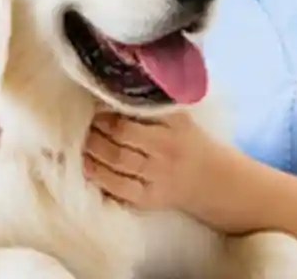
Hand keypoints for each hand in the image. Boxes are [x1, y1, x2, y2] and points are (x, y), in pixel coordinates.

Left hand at [82, 111, 217, 213]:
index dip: (106, 117)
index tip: (95, 111)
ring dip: (93, 153)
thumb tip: (112, 95)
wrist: (212, 180)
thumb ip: (152, 108)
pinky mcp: (149, 200)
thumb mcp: (179, 118)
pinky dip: (100, 178)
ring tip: (84, 145)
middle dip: (95, 135)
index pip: (130, 122)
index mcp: (172, 128)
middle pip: (120, 142)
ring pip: (117, 165)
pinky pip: (120, 190)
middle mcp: (164, 152)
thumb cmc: (188, 142)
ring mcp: (156, 178)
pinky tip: (89, 168)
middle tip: (86, 127)